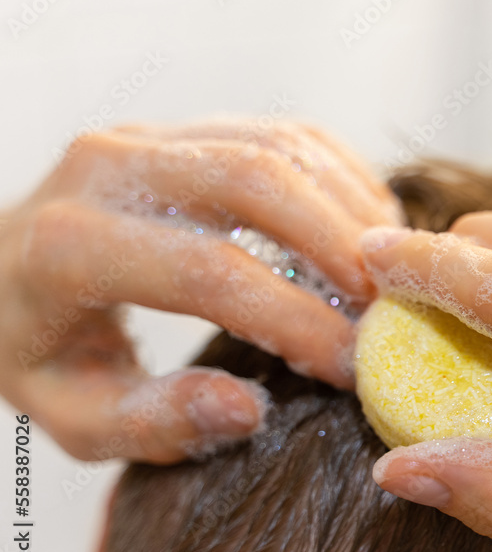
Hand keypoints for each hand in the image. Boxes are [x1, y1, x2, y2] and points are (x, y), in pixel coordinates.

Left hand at [0, 119, 401, 462]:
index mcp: (66, 246)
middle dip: (339, 246)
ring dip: (348, 206)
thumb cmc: (42, 353)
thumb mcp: (77, 415)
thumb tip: (249, 407)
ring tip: (386, 274)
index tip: (351, 369)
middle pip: (253, 180)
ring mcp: (146, 136)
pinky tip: (365, 230)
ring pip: (276, 144)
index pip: (208, 274)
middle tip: (388, 309)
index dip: (295, 321)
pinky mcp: (182, 128)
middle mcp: (105, 168)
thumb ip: (156, 423)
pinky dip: (338, 177)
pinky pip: (282, 133)